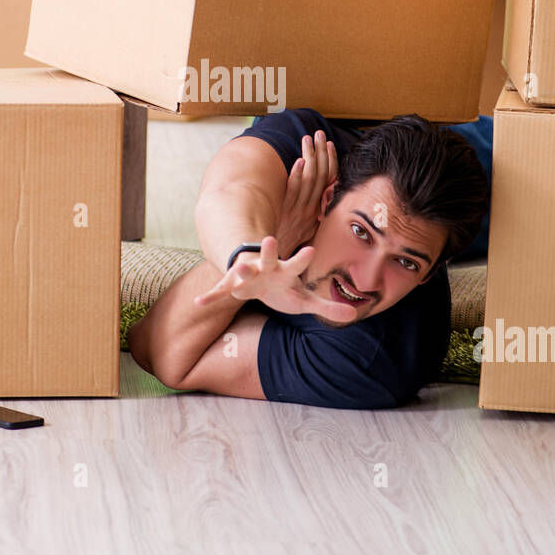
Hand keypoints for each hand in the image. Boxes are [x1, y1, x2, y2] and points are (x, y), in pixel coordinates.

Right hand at [193, 235, 356, 323]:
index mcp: (286, 270)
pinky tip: (199, 302)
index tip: (311, 250)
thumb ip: (326, 306)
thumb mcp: (304, 301)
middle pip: (269, 257)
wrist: (258, 282)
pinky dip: (211, 295)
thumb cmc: (283, 289)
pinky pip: (221, 290)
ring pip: (244, 270)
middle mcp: (266, 267)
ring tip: (238, 269)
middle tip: (270, 240)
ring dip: (240, 269)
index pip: (298, 262)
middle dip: (268, 250)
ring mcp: (248, 275)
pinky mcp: (233, 285)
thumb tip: (355, 315)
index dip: (303, 257)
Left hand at [275, 130, 338, 258]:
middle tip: (320, 134)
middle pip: (321, 176)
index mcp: (319, 211)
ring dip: (310, 158)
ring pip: (308, 180)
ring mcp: (298, 210)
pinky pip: (293, 193)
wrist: (277, 267)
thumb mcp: (309, 231)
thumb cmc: (291, 246)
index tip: (331, 144)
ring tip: (308, 139)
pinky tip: (298, 162)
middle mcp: (311, 209)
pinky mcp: (285, 213)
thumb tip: (323, 197)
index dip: (331, 162)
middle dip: (321, 153)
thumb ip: (315, 214)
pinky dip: (297, 177)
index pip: (330, 181)